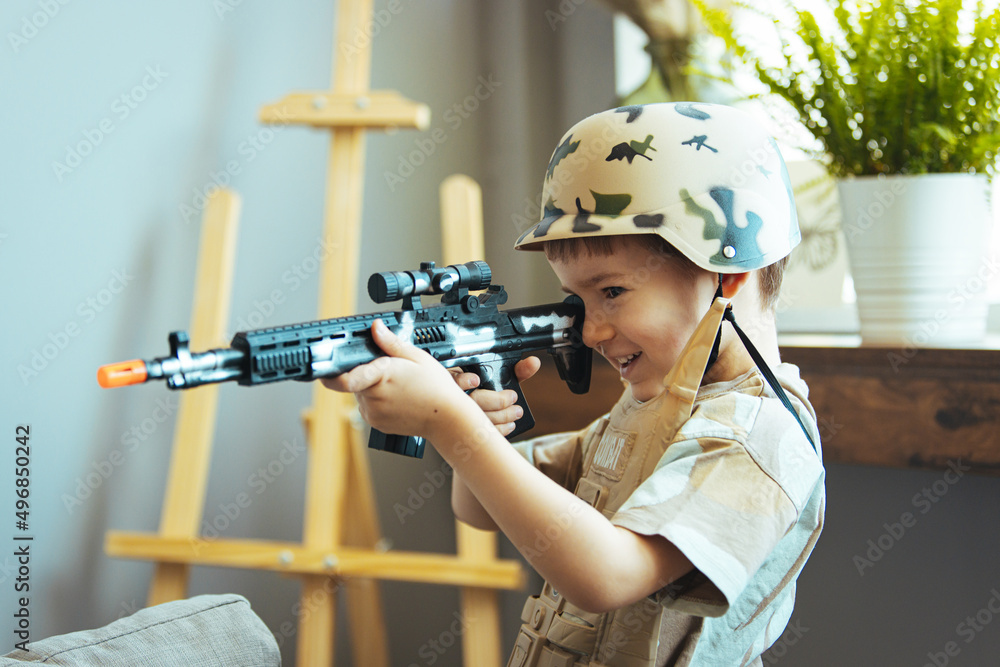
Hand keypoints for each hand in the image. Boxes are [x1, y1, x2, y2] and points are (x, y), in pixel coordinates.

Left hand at [321, 319, 469, 440]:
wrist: (447, 418)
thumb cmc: (436, 389)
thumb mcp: (417, 357)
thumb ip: (391, 342)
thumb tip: (375, 327)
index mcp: (380, 377)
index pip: (345, 378)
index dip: (330, 374)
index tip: (322, 369)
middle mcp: (373, 397)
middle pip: (354, 380)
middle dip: (364, 373)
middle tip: (388, 371)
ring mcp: (374, 413)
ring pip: (360, 394)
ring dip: (371, 387)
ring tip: (398, 386)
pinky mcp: (376, 424)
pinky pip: (368, 407)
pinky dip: (377, 401)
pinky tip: (398, 398)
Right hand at [452, 357, 540, 436]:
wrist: (475, 411)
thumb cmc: (485, 391)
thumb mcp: (498, 377)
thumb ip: (516, 370)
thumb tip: (534, 362)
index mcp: (457, 379)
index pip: (453, 379)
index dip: (462, 380)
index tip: (476, 380)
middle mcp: (453, 398)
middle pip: (469, 402)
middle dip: (495, 401)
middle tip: (513, 398)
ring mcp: (456, 418)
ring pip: (475, 420)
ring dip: (500, 417)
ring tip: (516, 412)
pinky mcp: (467, 433)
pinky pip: (481, 435)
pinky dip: (498, 430)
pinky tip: (509, 426)